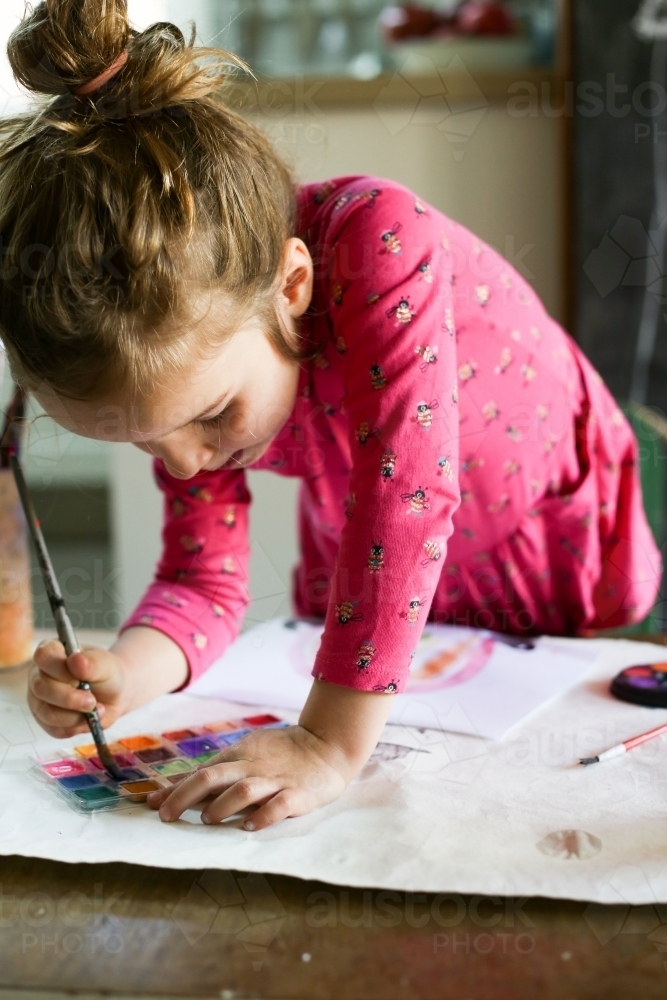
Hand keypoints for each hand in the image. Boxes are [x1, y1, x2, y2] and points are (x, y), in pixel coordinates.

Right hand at [28, 640, 129, 737]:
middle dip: (69, 698)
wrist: (115, 695)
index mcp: (52, 652)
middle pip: (41, 688)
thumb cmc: (107, 674)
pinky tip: (89, 718)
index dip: (59, 668)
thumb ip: (93, 662)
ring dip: (75, 715)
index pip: (43, 656)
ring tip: (96, 708)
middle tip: (92, 700)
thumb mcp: (107, 665)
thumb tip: (76, 661)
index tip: (80, 677)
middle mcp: (40, 675)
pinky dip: (77, 726)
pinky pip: (55, 729)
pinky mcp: (45, 721)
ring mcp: (39, 699)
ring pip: (47, 713)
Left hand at [147, 724, 348, 830]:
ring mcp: (274, 781)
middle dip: (185, 797)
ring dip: (222, 805)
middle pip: (213, 777)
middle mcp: (252, 767)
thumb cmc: (281, 754)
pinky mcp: (297, 795)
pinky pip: (278, 805)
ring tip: (207, 820)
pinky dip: (263, 817)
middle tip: (166, 816)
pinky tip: (250, 828)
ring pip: (243, 790)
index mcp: (238, 757)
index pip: (200, 772)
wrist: (327, 745)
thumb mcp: (247, 754)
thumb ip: (215, 772)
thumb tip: (173, 789)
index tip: (150, 804)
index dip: (174, 789)